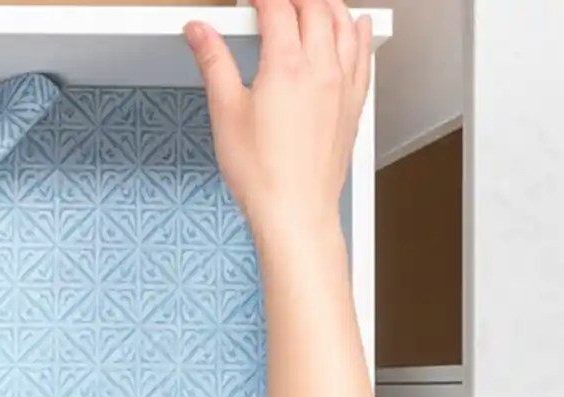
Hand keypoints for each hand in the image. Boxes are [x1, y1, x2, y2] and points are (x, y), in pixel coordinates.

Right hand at [185, 0, 371, 241]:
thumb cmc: (260, 171)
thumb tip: (199, 31)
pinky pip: (363, 55)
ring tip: (313, 1)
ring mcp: (343, 85)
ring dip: (328, 5)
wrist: (295, 209)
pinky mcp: (353, 104)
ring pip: (345, 25)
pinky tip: (356, 26)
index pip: (278, 10)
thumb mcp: (225, 112)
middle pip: (316, 9)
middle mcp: (321, 69)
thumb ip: (214, 62)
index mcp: (286, 67)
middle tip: (276, 0)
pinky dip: (358, 32)